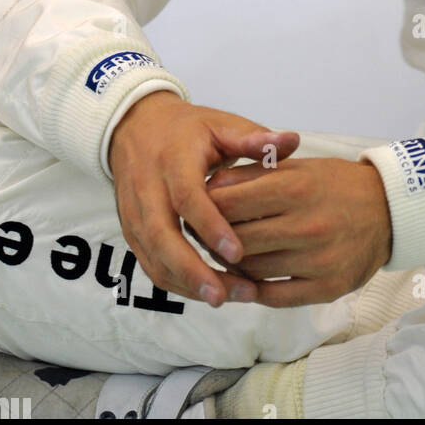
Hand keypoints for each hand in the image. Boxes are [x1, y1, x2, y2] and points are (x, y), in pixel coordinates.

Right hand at [108, 91, 298, 306]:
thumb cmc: (188, 130)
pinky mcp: (131, 231)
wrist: (136, 128)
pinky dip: (176, 283)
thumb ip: (254, 139)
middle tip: (226, 295)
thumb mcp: (220, 125)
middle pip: (163, 237)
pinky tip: (207, 292)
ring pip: (154, 258)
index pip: (187, 197)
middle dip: (193, 270)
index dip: (210, 226)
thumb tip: (293, 141)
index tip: (238, 253)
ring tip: (225, 299)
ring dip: (186, 283)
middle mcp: (148, 189)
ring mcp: (135, 214)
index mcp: (173, 160)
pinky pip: (150, 264)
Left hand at [205, 156, 392, 307]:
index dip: (205, 209)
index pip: (229, 204)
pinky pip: (275, 296)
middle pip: (237, 240)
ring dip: (232, 266)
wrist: (388, 210)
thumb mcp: (297, 168)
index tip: (196, 210)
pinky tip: (247, 279)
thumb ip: (252, 175)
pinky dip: (254, 290)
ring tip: (226, 256)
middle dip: (212, 240)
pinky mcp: (327, 287)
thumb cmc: (335, 184)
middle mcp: (307, 225)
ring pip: (252, 271)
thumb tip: (207, 186)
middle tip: (201, 238)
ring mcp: (318, 260)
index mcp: (296, 189)